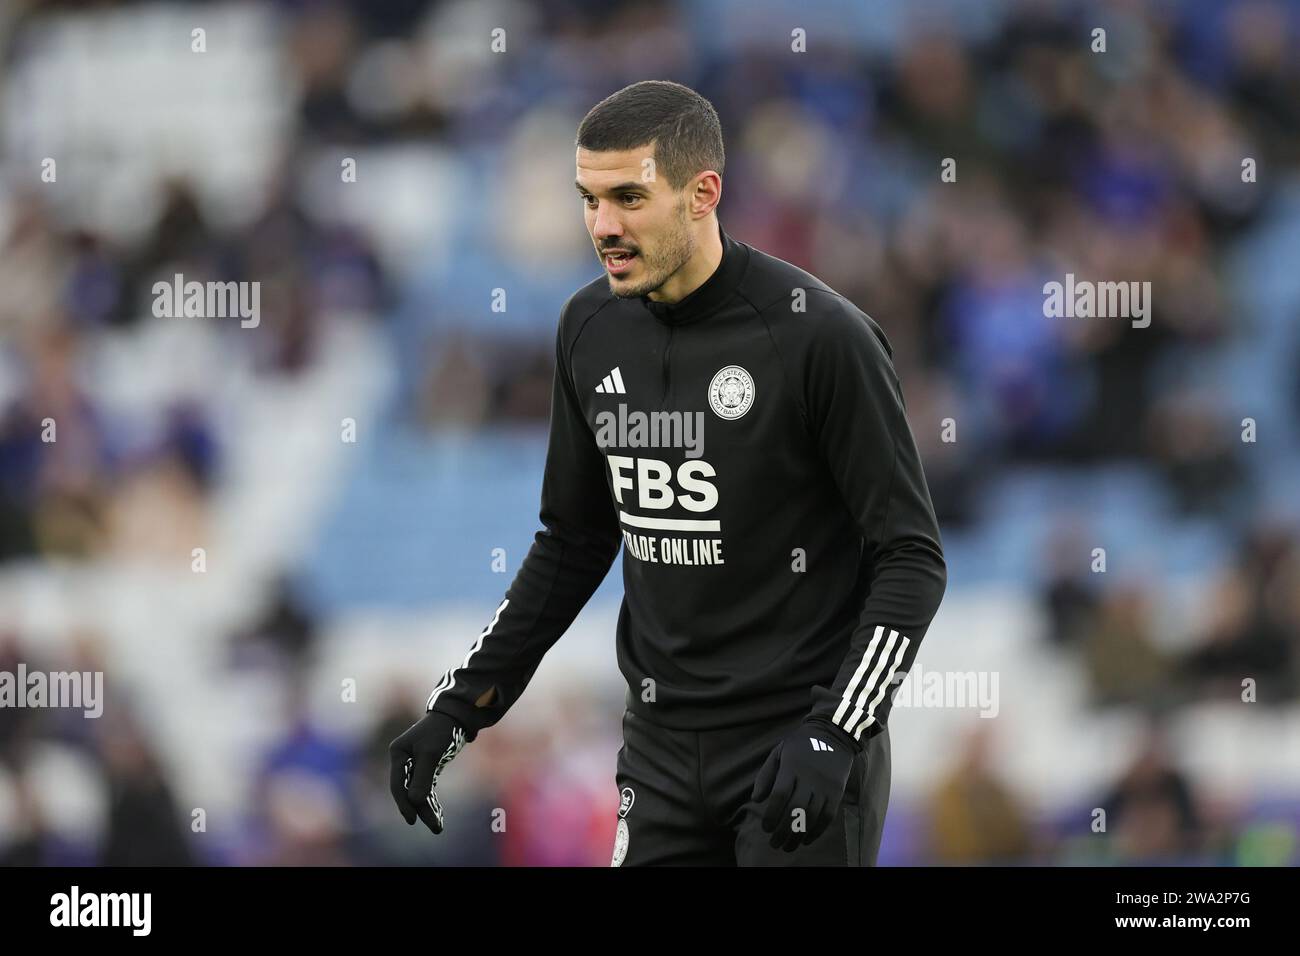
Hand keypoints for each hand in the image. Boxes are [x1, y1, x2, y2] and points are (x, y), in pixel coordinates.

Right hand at [389, 710, 469, 834]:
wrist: (456, 716)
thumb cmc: (442, 731)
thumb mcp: (432, 753)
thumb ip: (423, 777)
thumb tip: (416, 801)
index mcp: (398, 753)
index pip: (398, 784)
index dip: (404, 804)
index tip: (413, 820)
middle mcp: (403, 760)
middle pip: (408, 790)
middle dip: (421, 810)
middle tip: (436, 828)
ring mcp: (414, 764)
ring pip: (418, 791)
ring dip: (428, 808)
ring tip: (438, 826)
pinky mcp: (426, 767)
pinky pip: (426, 788)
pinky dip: (432, 801)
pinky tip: (438, 814)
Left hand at [751, 719, 856, 850]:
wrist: (833, 734)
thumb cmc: (800, 745)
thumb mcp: (779, 752)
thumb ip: (766, 775)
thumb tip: (756, 799)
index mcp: (792, 766)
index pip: (780, 795)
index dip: (772, 814)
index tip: (765, 828)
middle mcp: (809, 777)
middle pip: (796, 809)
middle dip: (783, 830)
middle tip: (774, 843)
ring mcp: (825, 785)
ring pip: (812, 816)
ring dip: (799, 835)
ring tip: (789, 846)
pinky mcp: (837, 791)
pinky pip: (828, 816)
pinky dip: (817, 831)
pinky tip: (806, 839)